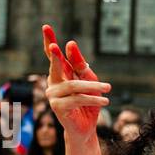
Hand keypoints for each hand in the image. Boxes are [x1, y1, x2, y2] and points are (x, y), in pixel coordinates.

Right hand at [43, 24, 110, 143]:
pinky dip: (93, 99)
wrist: (86, 127)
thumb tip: (70, 44)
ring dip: (93, 87)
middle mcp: (53, 82)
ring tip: (108, 88)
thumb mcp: (89, 80)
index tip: (46, 26)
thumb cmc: (88, 103)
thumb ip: (80, 64)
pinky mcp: (57, 107)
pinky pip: (78, 99)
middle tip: (55, 47)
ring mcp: (53, 95)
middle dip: (55, 56)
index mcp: (60, 73)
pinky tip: (105, 100)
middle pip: (55, 66)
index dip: (49, 41)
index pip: (54, 55)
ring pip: (74, 85)